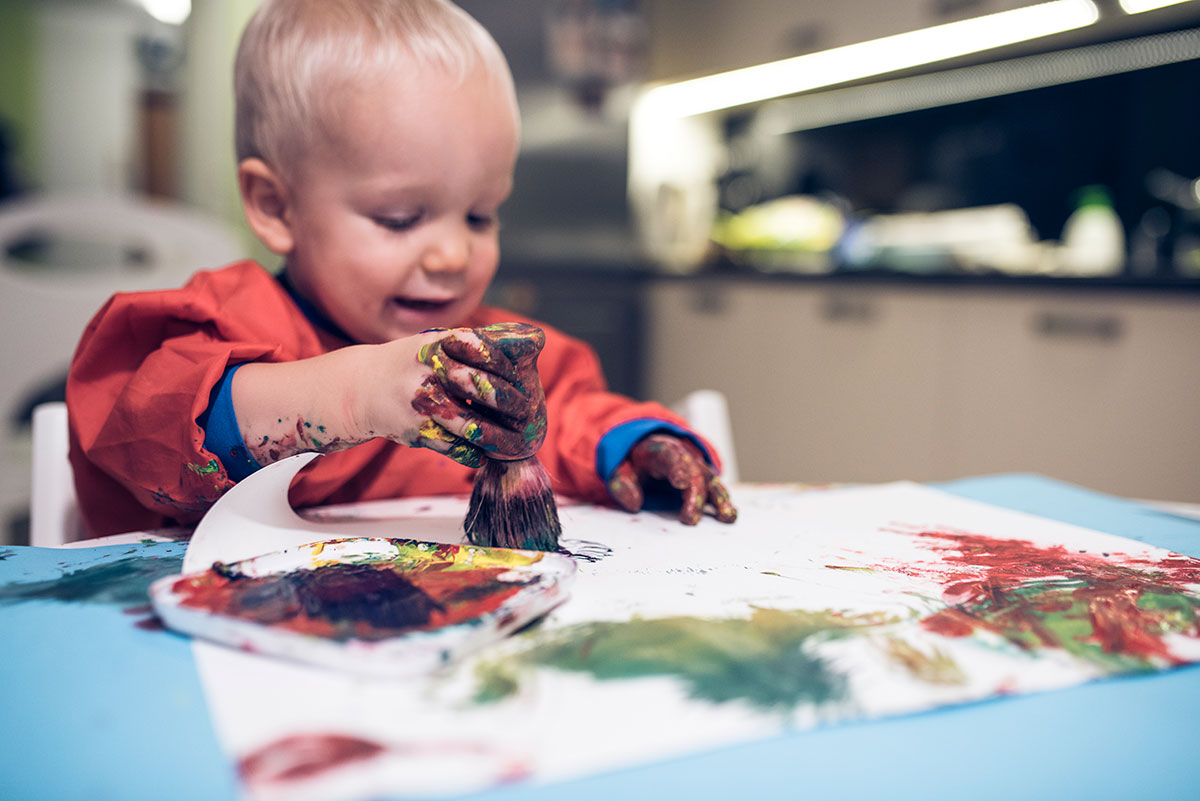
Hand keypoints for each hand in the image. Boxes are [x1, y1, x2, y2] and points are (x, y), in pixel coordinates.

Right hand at [401, 322, 547, 466]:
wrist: (362, 388)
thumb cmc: (412, 363)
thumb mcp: (437, 342)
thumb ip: (479, 341)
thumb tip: (531, 339)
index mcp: (440, 345)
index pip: (486, 353)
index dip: (510, 370)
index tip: (525, 381)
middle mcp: (430, 372)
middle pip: (483, 388)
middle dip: (511, 404)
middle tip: (527, 414)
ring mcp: (423, 403)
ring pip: (472, 426)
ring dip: (499, 438)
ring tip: (515, 442)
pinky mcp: (417, 431)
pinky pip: (455, 448)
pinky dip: (474, 453)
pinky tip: (485, 452)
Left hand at [607, 434, 737, 524]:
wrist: (652, 450)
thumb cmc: (636, 461)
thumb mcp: (620, 467)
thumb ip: (622, 483)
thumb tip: (634, 504)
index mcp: (663, 451)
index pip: (673, 456)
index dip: (678, 468)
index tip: (680, 483)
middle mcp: (686, 458)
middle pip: (695, 474)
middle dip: (694, 496)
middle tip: (689, 520)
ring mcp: (699, 470)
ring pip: (713, 482)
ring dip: (720, 499)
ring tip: (726, 517)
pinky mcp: (705, 483)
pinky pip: (717, 492)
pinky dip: (724, 504)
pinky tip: (728, 518)